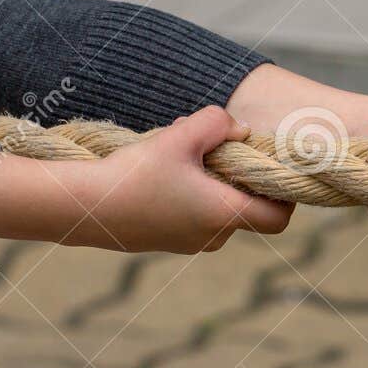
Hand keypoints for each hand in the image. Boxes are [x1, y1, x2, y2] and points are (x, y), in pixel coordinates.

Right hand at [0, 106, 293, 252]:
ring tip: (183, 155)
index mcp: (225, 215)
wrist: (82, 207)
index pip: (279, 217)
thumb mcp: (179, 137)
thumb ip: (216, 124)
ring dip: (212, 184)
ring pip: (219, 211)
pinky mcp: (168, 242)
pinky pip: (194, 217)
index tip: (272, 170)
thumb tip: (240, 128)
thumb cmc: (134, 173)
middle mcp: (214, 237)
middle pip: (248, 210)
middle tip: (221, 152)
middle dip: (239, 179)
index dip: (285, 196)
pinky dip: (191, 196)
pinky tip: (165, 171)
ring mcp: (190, 244)